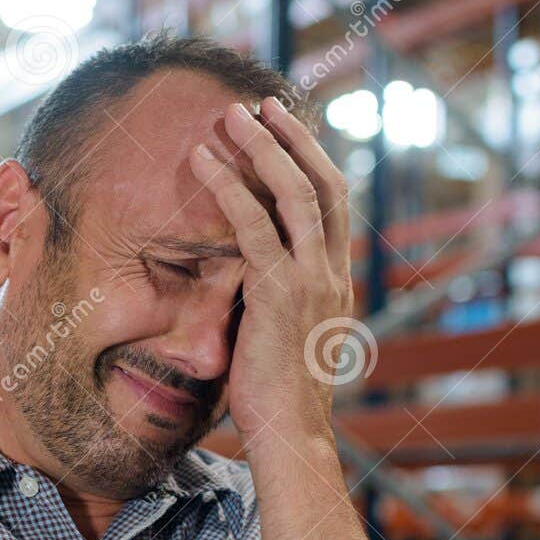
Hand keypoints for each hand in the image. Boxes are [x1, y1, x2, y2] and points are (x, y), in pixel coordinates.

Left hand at [189, 97, 353, 445]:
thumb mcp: (286, 337)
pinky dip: (227, 187)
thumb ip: (277, 298)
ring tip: (230, 117)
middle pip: (322, 184)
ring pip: (293, 194)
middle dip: (292, 137)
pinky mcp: (278, 294)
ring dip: (261, 148)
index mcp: (337, 281)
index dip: (311, 160)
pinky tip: (202, 162)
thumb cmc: (279, 396)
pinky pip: (252, 226)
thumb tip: (249, 277)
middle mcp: (332, 273)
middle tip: (261, 104)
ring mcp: (310, 281)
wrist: (290, 435)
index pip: (334, 204)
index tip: (286, 129)